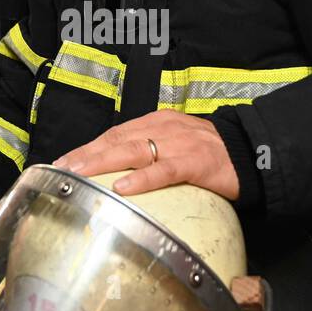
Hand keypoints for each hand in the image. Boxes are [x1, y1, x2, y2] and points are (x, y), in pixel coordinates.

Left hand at [53, 111, 239, 199]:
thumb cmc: (209, 153)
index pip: (113, 134)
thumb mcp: (175, 143)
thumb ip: (149, 152)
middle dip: (85, 155)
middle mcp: (162, 128)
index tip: (63, 162)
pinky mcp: (195, 162)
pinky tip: (123, 188)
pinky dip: (142, 179)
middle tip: (61, 170)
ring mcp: (178, 144)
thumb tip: (116, 172)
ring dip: (101, 163)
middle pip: (116, 140)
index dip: (87, 147)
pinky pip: (164, 170)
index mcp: (155, 123)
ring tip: (79, 175)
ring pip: (133, 150)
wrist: (251, 152)